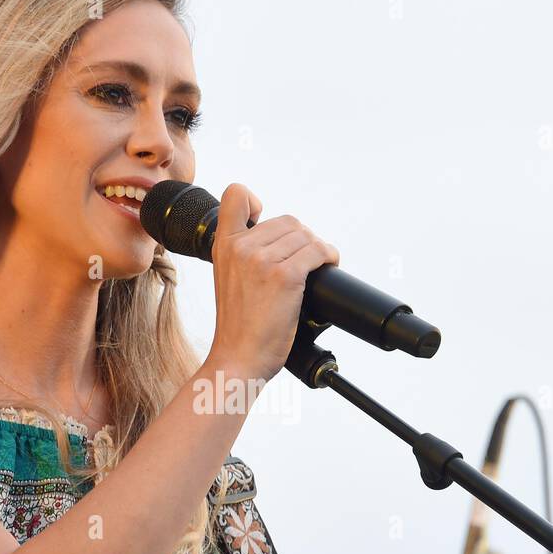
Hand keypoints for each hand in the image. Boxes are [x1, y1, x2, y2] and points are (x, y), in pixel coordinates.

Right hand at [204, 183, 339, 383]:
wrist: (238, 358)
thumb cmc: (238, 327)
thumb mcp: (227, 280)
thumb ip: (243, 257)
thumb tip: (280, 243)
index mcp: (224, 246)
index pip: (236, 195)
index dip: (255, 201)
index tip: (264, 220)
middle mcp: (240, 247)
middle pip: (288, 221)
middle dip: (303, 239)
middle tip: (306, 261)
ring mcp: (262, 260)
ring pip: (305, 236)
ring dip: (318, 250)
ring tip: (318, 266)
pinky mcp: (284, 276)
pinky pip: (317, 251)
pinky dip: (328, 256)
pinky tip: (329, 265)